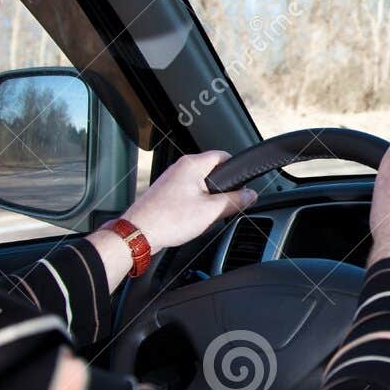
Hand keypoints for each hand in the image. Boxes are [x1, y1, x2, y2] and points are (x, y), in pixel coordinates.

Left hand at [112, 150, 255, 251]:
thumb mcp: (211, 211)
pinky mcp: (165, 193)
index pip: (223, 156)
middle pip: (212, 173)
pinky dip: (194, 206)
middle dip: (221, 191)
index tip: (242, 186)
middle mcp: (180, 168)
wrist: (138, 233)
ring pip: (200, 186)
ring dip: (207, 201)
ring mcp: (171, 180)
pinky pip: (188, 195)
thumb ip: (235, 201)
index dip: (236, 171)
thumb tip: (250, 195)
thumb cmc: (168, 219)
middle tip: (222, 208)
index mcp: (192, 164)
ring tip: (203, 217)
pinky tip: (191, 221)